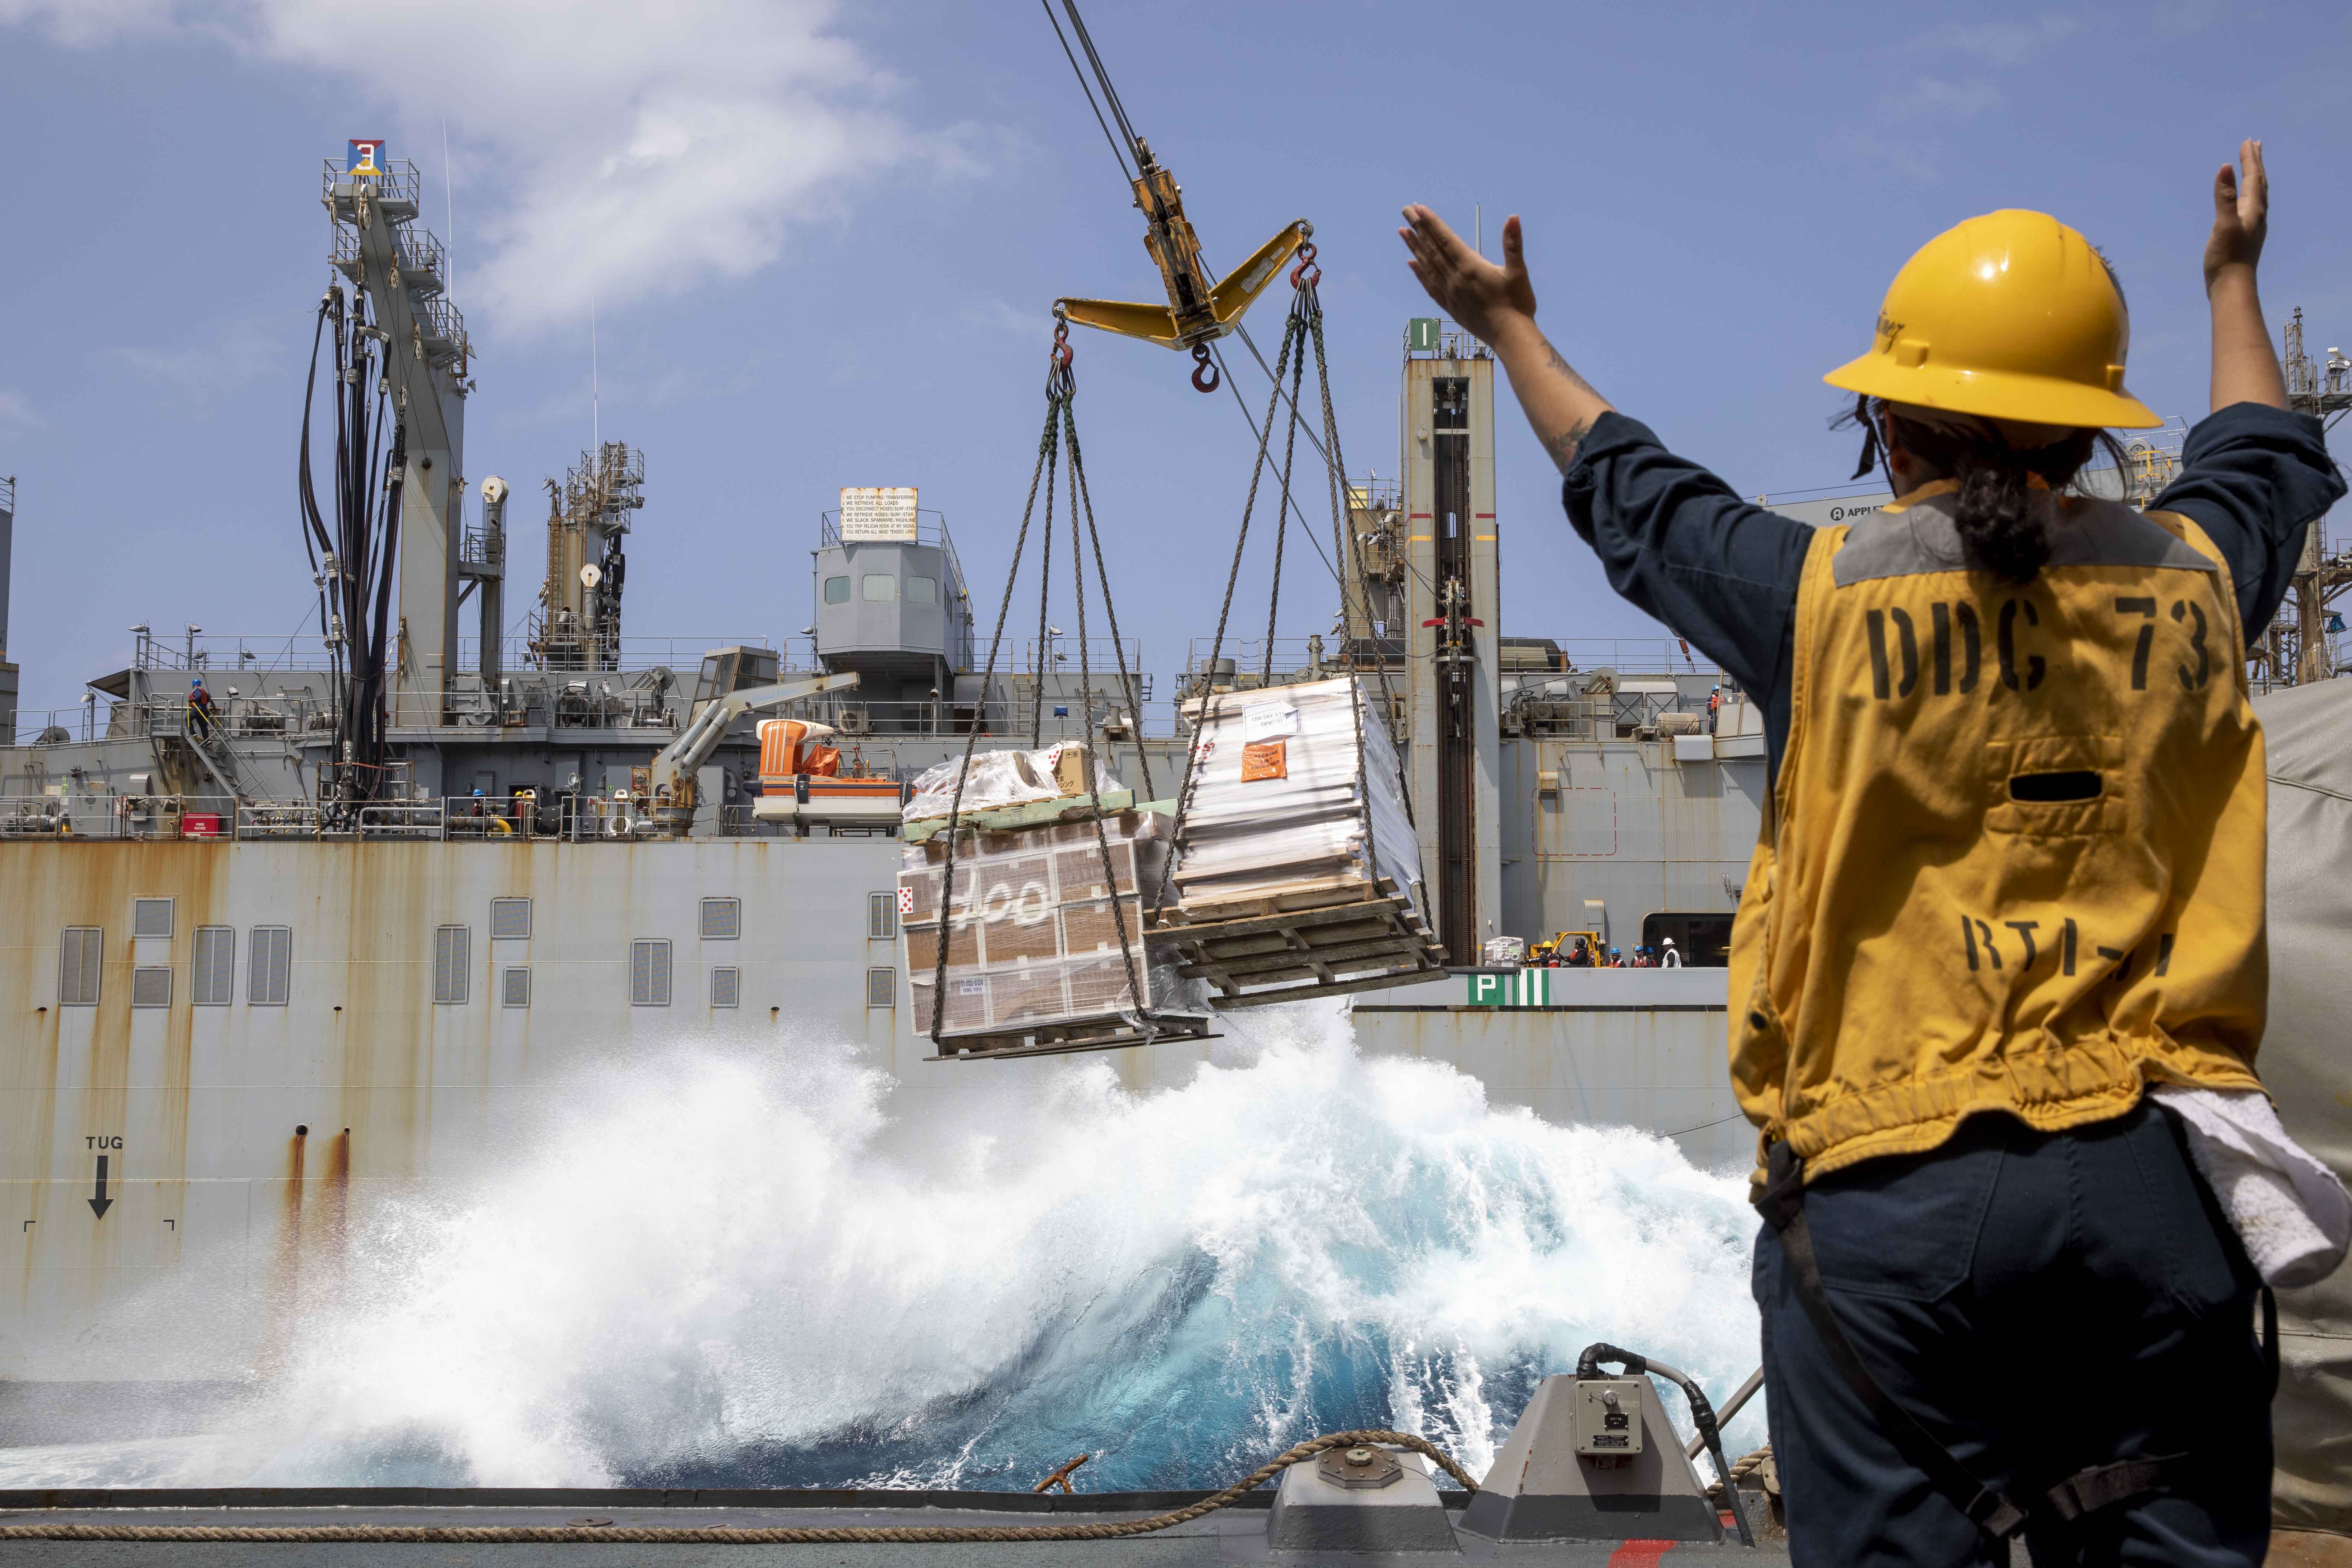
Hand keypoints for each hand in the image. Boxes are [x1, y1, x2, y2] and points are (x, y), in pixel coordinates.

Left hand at [1399, 206, 1536, 343]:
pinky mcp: (1450, 307)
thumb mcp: (1518, 272)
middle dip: (1418, 228)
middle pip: (1432, 249)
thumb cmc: (1518, 304)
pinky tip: (1411, 263)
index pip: (1445, 239)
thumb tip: (1513, 217)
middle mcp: (1455, 279)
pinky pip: (1430, 286)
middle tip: (1405, 211)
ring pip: (1427, 266)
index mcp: (1470, 267)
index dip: (1431, 222)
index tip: (1418, 208)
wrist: (1510, 338)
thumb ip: (1513, 244)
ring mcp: (1450, 293)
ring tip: (1403, 232)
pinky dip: (1419, 273)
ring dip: (1414, 247)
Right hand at [2204, 138, 2265, 290]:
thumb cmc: (2227, 257)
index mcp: (2253, 209)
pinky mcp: (2245, 235)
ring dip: (2255, 177)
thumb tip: (2225, 166)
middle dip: (2256, 163)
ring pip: (2257, 194)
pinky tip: (2245, 200)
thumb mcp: (2223, 224)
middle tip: (2254, 145)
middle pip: (2259, 183)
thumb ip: (2224, 196)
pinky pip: (2251, 206)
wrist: (2232, 287)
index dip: (2249, 159)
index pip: (2253, 178)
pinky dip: (2249, 194)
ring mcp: (2252, 226)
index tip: (2247, 142)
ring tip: (2253, 168)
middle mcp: (2257, 215)